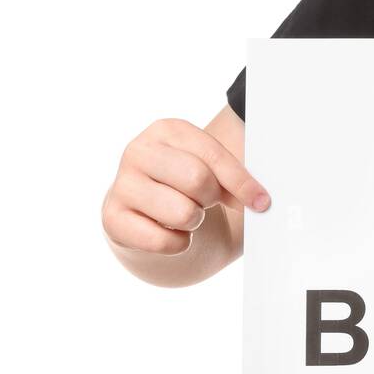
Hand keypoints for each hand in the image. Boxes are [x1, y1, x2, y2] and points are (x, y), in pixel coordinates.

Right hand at [102, 118, 270, 255]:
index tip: (262, 202)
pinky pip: (162, 241)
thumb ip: (234, 176)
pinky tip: (170, 231)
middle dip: (212, 199)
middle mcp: (138, 151)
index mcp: (167, 130)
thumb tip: (261, 199)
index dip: (242, 182)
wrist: (146, 214)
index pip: (214, 155)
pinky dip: (178, 244)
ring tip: (185, 213)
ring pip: (183, 213)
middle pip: (197, 180)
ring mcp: (121, 184)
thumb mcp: (210, 169)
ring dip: (195, 221)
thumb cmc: (186, 186)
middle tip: (206, 202)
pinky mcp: (112, 218)